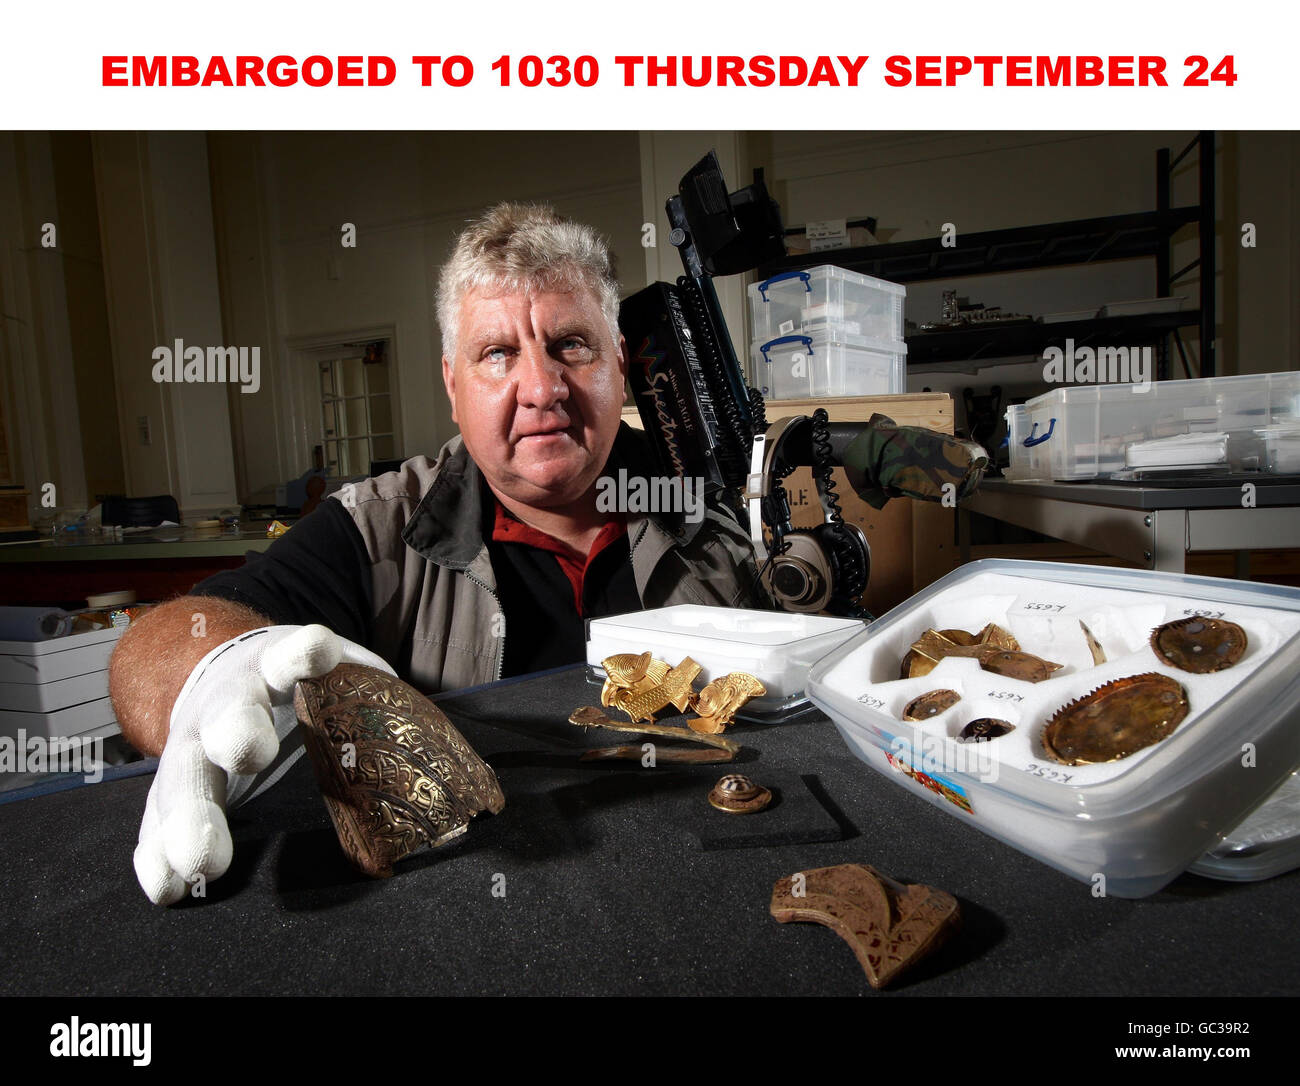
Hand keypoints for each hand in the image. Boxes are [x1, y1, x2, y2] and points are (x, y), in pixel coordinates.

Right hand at [132, 624, 393, 904]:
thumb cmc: (301, 689)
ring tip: (200, 858)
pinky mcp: (169, 787)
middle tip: (251, 751)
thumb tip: (443, 763)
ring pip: (185, 776)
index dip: (305, 653)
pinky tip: (166, 886)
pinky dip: (157, 856)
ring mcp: (193, 744)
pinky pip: (155, 822)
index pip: (290, 655)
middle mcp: (229, 701)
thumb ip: (375, 705)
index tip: (317, 649)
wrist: (222, 676)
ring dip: (190, 816)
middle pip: (230, 715)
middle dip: (239, 731)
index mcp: (275, 666)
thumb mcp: (337, 678)